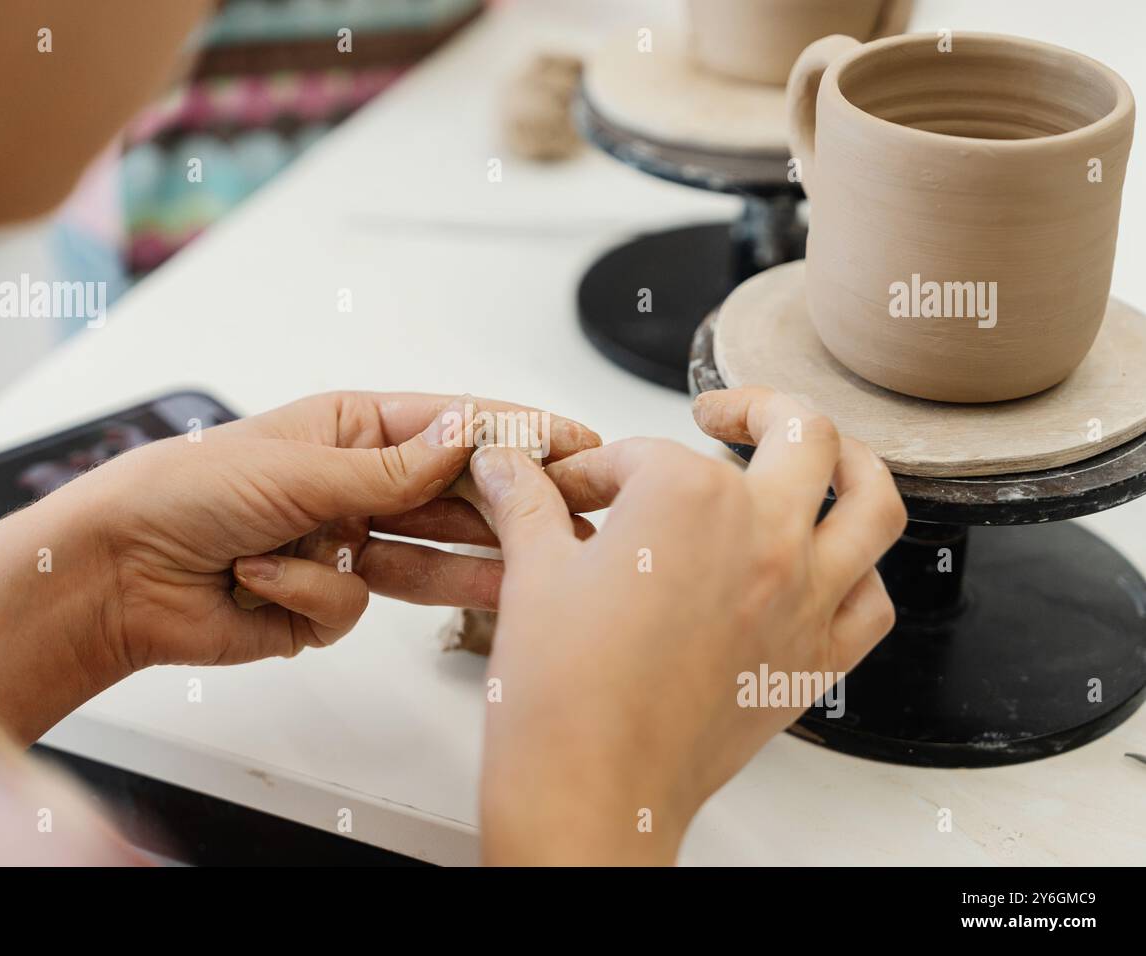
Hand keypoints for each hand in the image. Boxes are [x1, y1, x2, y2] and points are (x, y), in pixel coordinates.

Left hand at [0, 392, 600, 741]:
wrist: (115, 574)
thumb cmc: (187, 491)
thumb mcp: (297, 467)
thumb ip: (393, 467)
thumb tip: (470, 433)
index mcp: (351, 429)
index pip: (452, 427)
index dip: (518, 435)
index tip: (578, 441)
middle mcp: (356, 485)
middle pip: (453, 496)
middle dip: (505, 508)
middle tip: (569, 516)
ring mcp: (344, 545)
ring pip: (425, 558)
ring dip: (456, 565)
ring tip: (528, 574)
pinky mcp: (321, 603)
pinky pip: (354, 607)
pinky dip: (310, 596)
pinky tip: (263, 580)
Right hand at [475, 387, 905, 864]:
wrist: (590, 792)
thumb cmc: (559, 696)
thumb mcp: (531, 574)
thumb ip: (526, 500)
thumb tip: (504, 463)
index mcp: (686, 498)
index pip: (641, 453)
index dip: (597, 469)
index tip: (572, 490)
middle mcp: (762, 534)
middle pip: (797, 432)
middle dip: (752, 406)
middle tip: (720, 410)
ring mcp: (803, 596)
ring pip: (873, 500)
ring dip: (851, 462)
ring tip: (824, 452)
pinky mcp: (817, 659)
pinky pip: (873, 600)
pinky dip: (861, 572)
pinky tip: (830, 565)